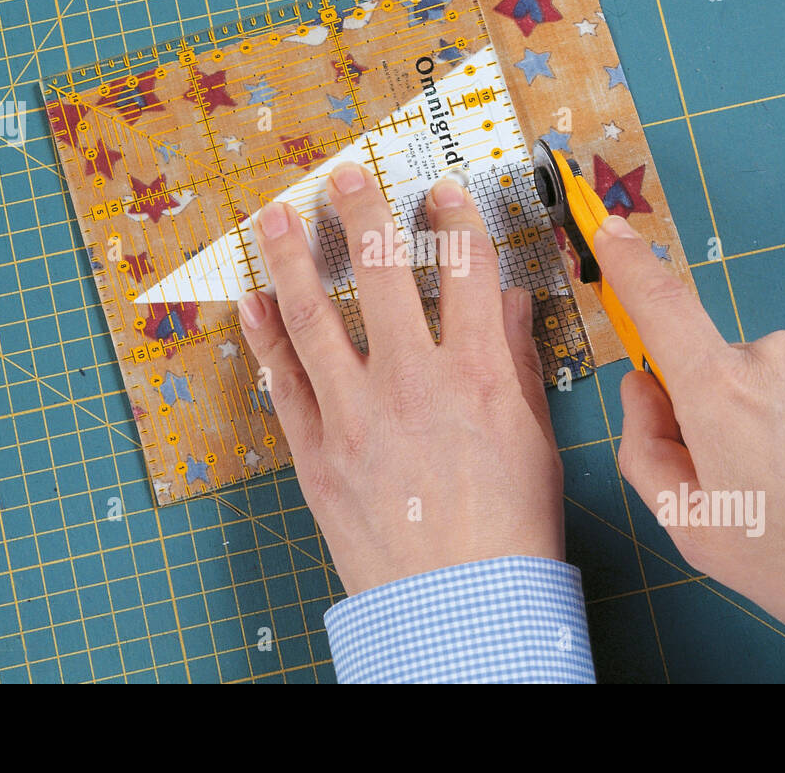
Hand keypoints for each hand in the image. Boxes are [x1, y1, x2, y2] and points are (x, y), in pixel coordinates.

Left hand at [237, 162, 562, 594]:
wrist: (459, 610)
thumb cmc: (510, 529)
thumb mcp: (534, 440)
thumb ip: (518, 362)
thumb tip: (511, 302)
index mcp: (478, 374)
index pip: (466, 270)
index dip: (454, 218)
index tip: (440, 190)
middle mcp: (413, 380)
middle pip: (379, 272)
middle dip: (361, 212)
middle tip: (343, 174)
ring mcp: (356, 415)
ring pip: (312, 315)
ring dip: (290, 258)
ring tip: (274, 215)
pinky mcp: (316, 454)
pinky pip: (281, 383)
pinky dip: (263, 339)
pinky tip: (250, 303)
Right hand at [593, 216, 784, 646]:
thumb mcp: (692, 528)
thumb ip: (644, 447)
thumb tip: (642, 383)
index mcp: (720, 394)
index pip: (659, 306)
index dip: (628, 264)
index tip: (611, 229)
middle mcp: (778, 353)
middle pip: (732, 363)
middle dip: (736, 404)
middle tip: (770, 475)